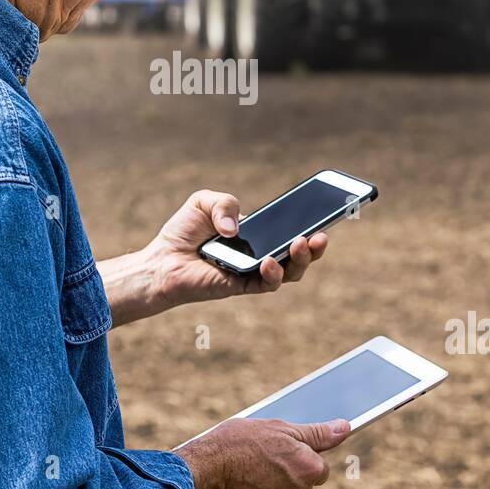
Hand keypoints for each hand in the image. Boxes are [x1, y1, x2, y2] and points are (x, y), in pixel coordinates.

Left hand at [145, 189, 329, 308]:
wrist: (161, 259)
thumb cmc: (184, 232)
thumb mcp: (204, 202)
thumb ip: (225, 203)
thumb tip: (237, 228)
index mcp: (257, 233)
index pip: (290, 228)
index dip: (310, 221)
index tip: (328, 210)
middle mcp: (261, 253)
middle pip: (299, 254)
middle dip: (316, 246)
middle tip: (322, 234)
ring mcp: (253, 271)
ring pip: (290, 272)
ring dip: (301, 259)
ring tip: (302, 244)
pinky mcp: (241, 286)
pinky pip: (265, 284)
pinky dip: (272, 273)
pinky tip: (269, 261)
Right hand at [176, 417, 351, 488]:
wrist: (205, 473)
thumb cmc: (237, 445)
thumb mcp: (278, 429)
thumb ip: (314, 432)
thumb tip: (343, 427)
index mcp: (309, 467)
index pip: (319, 463)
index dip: (300, 453)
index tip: (282, 449)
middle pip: (304, 479)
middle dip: (289, 468)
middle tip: (264, 454)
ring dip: (275, 480)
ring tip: (251, 467)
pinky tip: (247, 481)